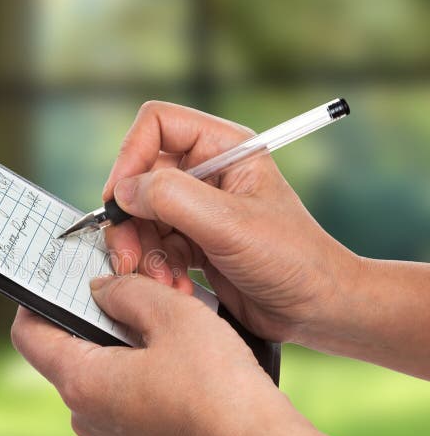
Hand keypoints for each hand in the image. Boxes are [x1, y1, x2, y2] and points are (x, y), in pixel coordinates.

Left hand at [10, 273, 303, 435]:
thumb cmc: (219, 386)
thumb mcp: (173, 313)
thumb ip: (127, 291)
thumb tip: (102, 290)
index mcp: (84, 381)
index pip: (29, 336)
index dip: (36, 304)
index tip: (54, 288)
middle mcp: (87, 421)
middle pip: (71, 362)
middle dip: (96, 332)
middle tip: (134, 310)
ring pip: (103, 392)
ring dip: (124, 368)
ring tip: (168, 351)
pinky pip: (128, 423)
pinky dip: (144, 401)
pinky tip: (180, 390)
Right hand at [101, 101, 361, 346]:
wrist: (315, 309)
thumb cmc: (293, 260)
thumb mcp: (230, 225)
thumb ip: (172, 199)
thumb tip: (123, 191)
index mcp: (224, 148)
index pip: (157, 126)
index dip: (131, 156)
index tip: (119, 199)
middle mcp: (205, 173)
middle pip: (138, 179)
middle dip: (130, 223)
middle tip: (129, 257)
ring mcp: (196, 209)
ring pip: (139, 218)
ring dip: (141, 254)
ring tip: (163, 281)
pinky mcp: (190, 242)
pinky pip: (151, 247)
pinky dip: (154, 270)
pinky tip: (177, 288)